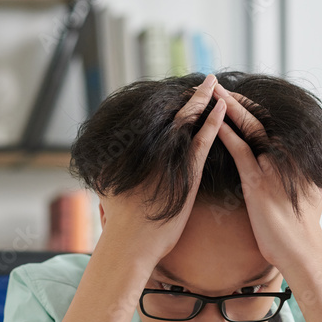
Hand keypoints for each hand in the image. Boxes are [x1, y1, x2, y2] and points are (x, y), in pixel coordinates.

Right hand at [98, 74, 226, 269]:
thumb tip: (100, 176)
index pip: (158, 119)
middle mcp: (153, 147)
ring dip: (203, 100)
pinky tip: (221, 106)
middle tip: (205, 79)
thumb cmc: (120, 221)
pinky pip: (204, 139)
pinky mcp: (188, 171)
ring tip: (214, 83)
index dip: (174, 105)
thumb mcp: (108, 189)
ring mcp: (171, 157)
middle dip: (191, 95)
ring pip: (190, 121)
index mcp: (137, 148)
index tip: (184, 93)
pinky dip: (213, 121)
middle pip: (175, 113)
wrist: (130, 241)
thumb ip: (109, 176)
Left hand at [211, 83, 321, 270]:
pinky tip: (213, 121)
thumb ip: (305, 173)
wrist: (301, 249)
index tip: (233, 96)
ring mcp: (273, 166)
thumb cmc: (304, 225)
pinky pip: (240, 150)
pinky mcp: (258, 181)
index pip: (270, 121)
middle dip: (235, 99)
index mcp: (297, 154)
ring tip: (210, 94)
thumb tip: (306, 168)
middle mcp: (288, 154)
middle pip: (259, 117)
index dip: (250, 107)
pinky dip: (226, 133)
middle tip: (215, 85)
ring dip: (227, 108)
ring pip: (249, 127)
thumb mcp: (313, 191)